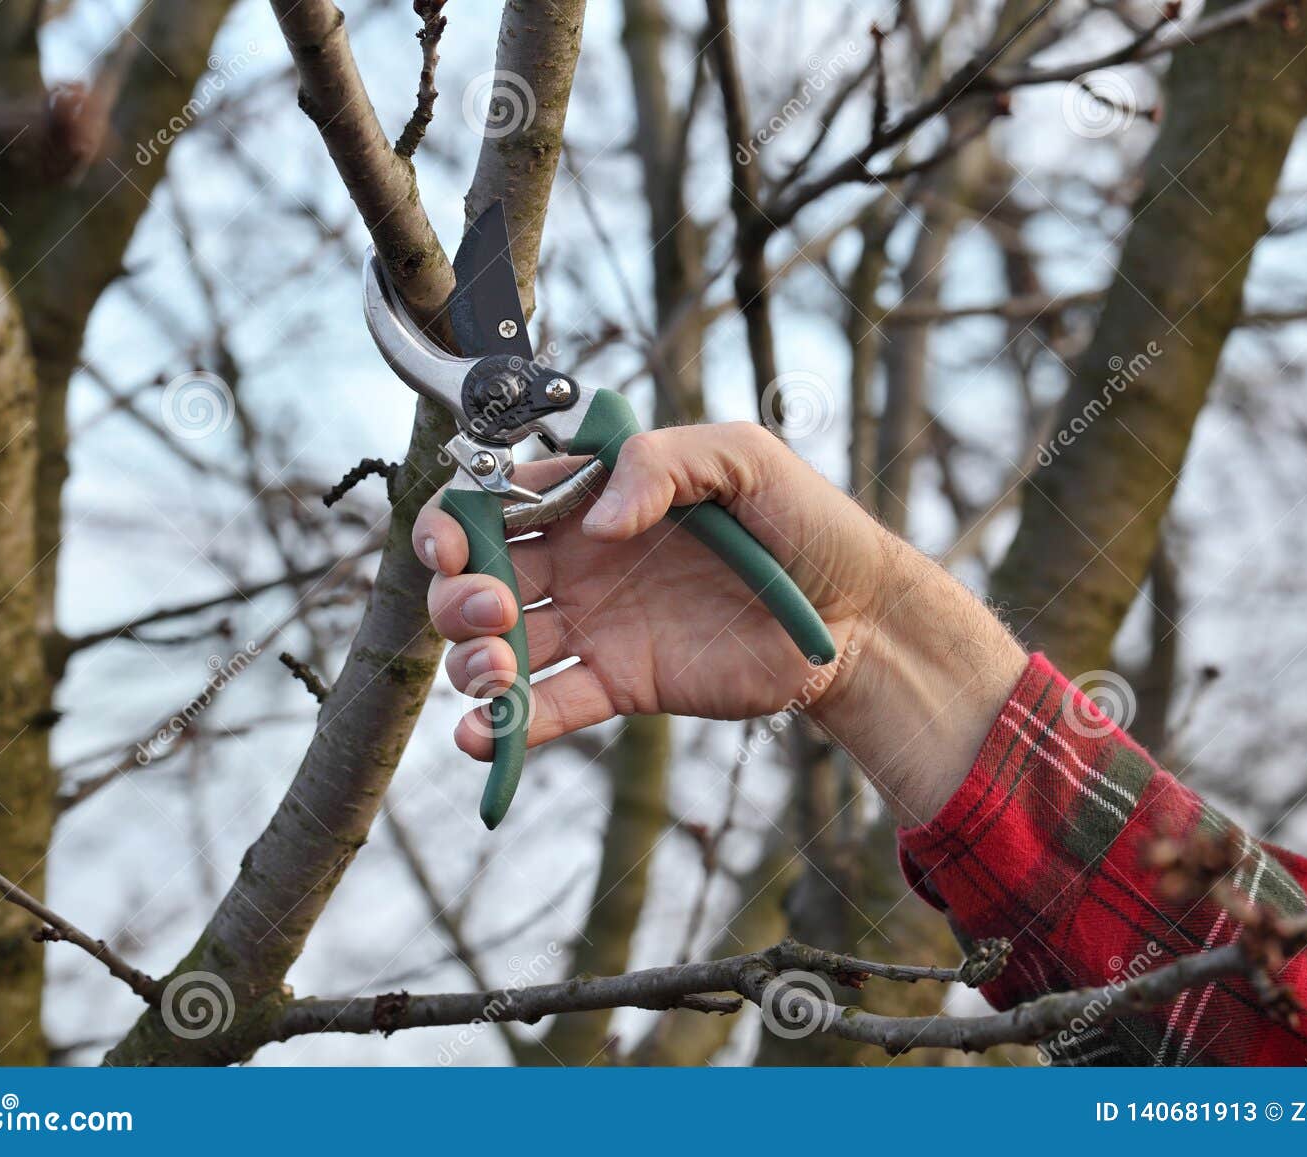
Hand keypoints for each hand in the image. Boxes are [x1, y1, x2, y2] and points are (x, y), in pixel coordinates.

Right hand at [414, 422, 1026, 824]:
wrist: (855, 613)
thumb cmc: (805, 520)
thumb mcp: (742, 457)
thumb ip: (661, 463)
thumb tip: (596, 521)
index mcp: (594, 498)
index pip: (493, 504)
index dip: (451, 524)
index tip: (450, 545)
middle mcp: (580, 562)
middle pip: (477, 579)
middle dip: (460, 598)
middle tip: (496, 610)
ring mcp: (595, 626)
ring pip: (498, 647)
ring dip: (473, 662)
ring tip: (498, 670)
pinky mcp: (619, 685)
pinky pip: (547, 706)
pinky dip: (505, 726)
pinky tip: (483, 737)